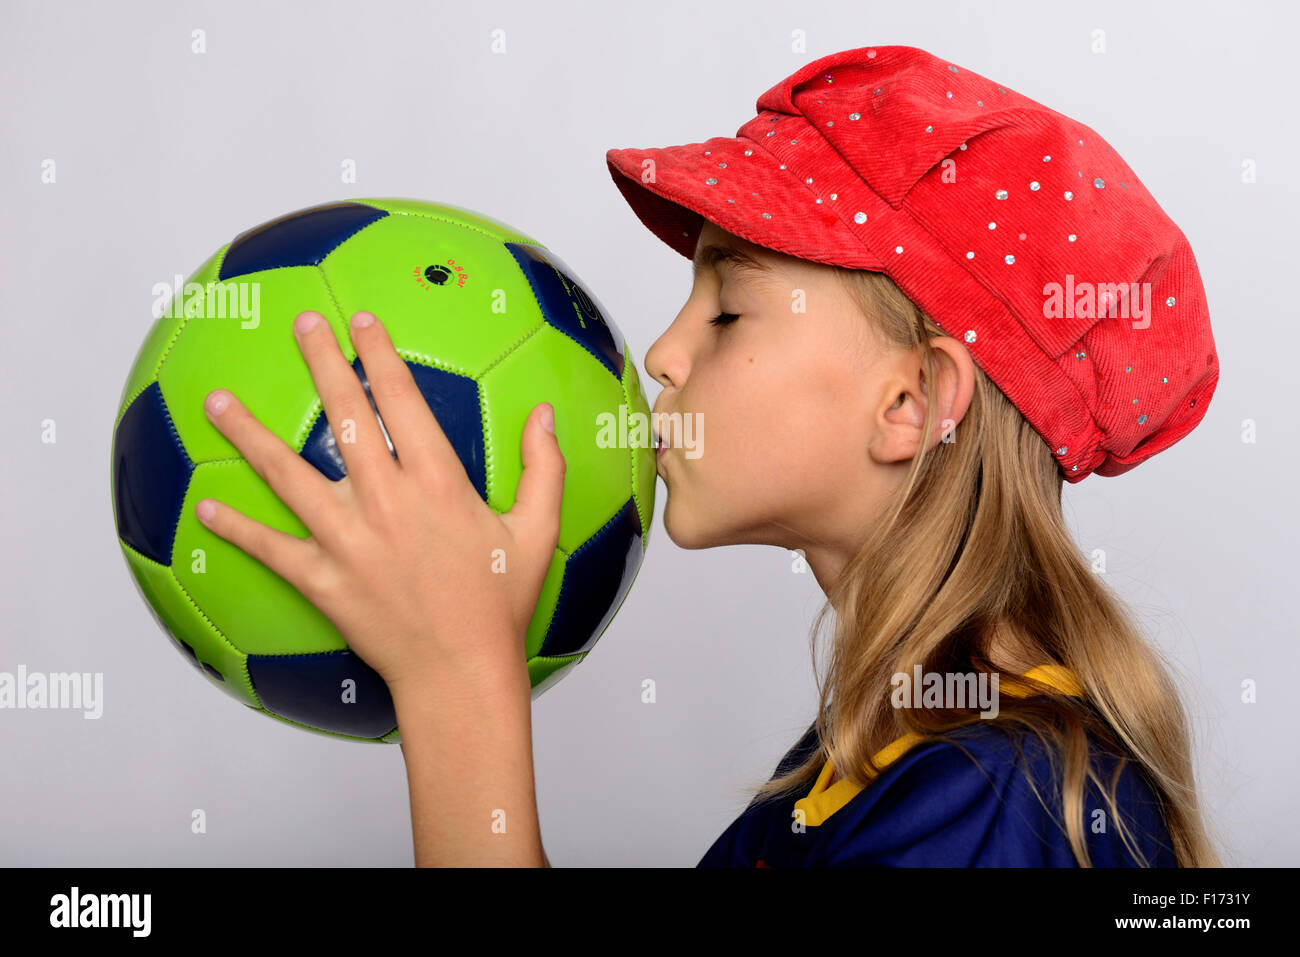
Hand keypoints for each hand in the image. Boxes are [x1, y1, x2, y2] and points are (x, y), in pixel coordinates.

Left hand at [193, 309, 565, 695]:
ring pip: (288, 474)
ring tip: (218, 401)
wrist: (462, 673)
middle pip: (344, 417)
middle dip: (321, 363)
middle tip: (301, 324)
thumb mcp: (538, 531)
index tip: (361, 321)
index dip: (379, 354)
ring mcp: (348, 540)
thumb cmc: (501, 603)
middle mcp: (387, 500)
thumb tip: (544, 416)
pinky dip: (238, 529)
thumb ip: (543, 467)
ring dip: (250, 434)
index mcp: (438, 481)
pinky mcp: (323, 580)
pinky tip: (208, 509)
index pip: (402, 399)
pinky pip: (271, 548)